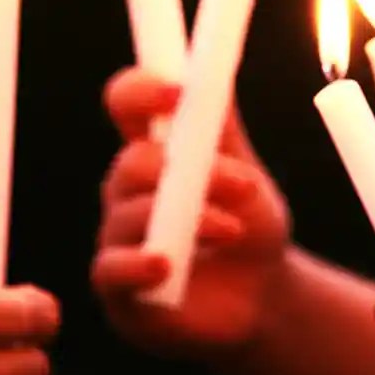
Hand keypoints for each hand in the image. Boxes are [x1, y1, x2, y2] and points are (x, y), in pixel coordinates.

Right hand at [93, 68, 291, 360]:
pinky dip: (139, 264)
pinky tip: (168, 265)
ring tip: (232, 230)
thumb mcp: (246, 178)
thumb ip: (225, 132)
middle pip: (131, 162)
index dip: (141, 91)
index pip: (126, 106)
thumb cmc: (248, 232)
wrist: (263, 303)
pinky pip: (111, 268)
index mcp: (155, 155)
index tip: (178, 93)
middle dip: (191, 170)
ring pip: (127, 214)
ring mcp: (118, 240)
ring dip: (189, 218)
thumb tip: (214, 72)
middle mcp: (128, 193)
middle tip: (244, 184)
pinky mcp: (118, 288)